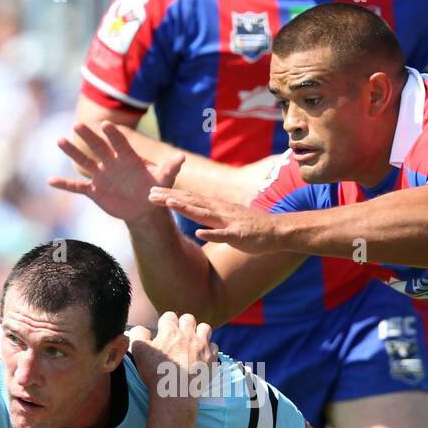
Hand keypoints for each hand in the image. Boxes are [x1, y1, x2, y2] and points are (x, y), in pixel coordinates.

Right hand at [50, 122, 183, 222]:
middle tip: (77, 124)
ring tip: (60, 141)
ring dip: (73, 152)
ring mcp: (101, 175)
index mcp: (127, 157)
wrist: (143, 207)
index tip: (107, 124)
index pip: (120, 143)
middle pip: (98, 147)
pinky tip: (50, 181)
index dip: (114, 135)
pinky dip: (65, 185)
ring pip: (85, 162)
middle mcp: (111, 162)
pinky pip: (77, 187)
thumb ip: (170, 168)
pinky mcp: (94, 190)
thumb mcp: (164, 180)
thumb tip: (181, 157)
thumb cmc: (154, 189)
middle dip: (88, 137)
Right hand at [127, 311, 217, 407]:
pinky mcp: (211, 358)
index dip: (166, 323)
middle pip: (189, 318)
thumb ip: (139, 334)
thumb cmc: (155, 372)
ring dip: (199, 332)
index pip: (169, 316)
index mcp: (170, 331)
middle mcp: (188, 335)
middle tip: (178, 336)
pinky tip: (202, 355)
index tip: (163, 331)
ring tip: (193, 342)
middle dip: (183, 324)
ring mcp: (202, 346)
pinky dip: (209, 349)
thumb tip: (143, 329)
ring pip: (205, 328)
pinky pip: (214, 346)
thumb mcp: (138, 350)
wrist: (175, 392)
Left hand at [147, 186, 282, 252]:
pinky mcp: (239, 235)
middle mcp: (220, 211)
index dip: (170, 195)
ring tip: (169, 203)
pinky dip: (211, 233)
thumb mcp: (226, 220)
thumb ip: (211, 218)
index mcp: (216, 208)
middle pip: (191, 202)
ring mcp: (229, 221)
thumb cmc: (251, 228)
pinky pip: (223, 235)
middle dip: (170, 198)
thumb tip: (195, 218)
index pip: (189, 199)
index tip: (152, 192)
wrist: (277, 231)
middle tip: (150, 193)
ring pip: (204, 214)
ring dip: (186, 208)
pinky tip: (199, 233)